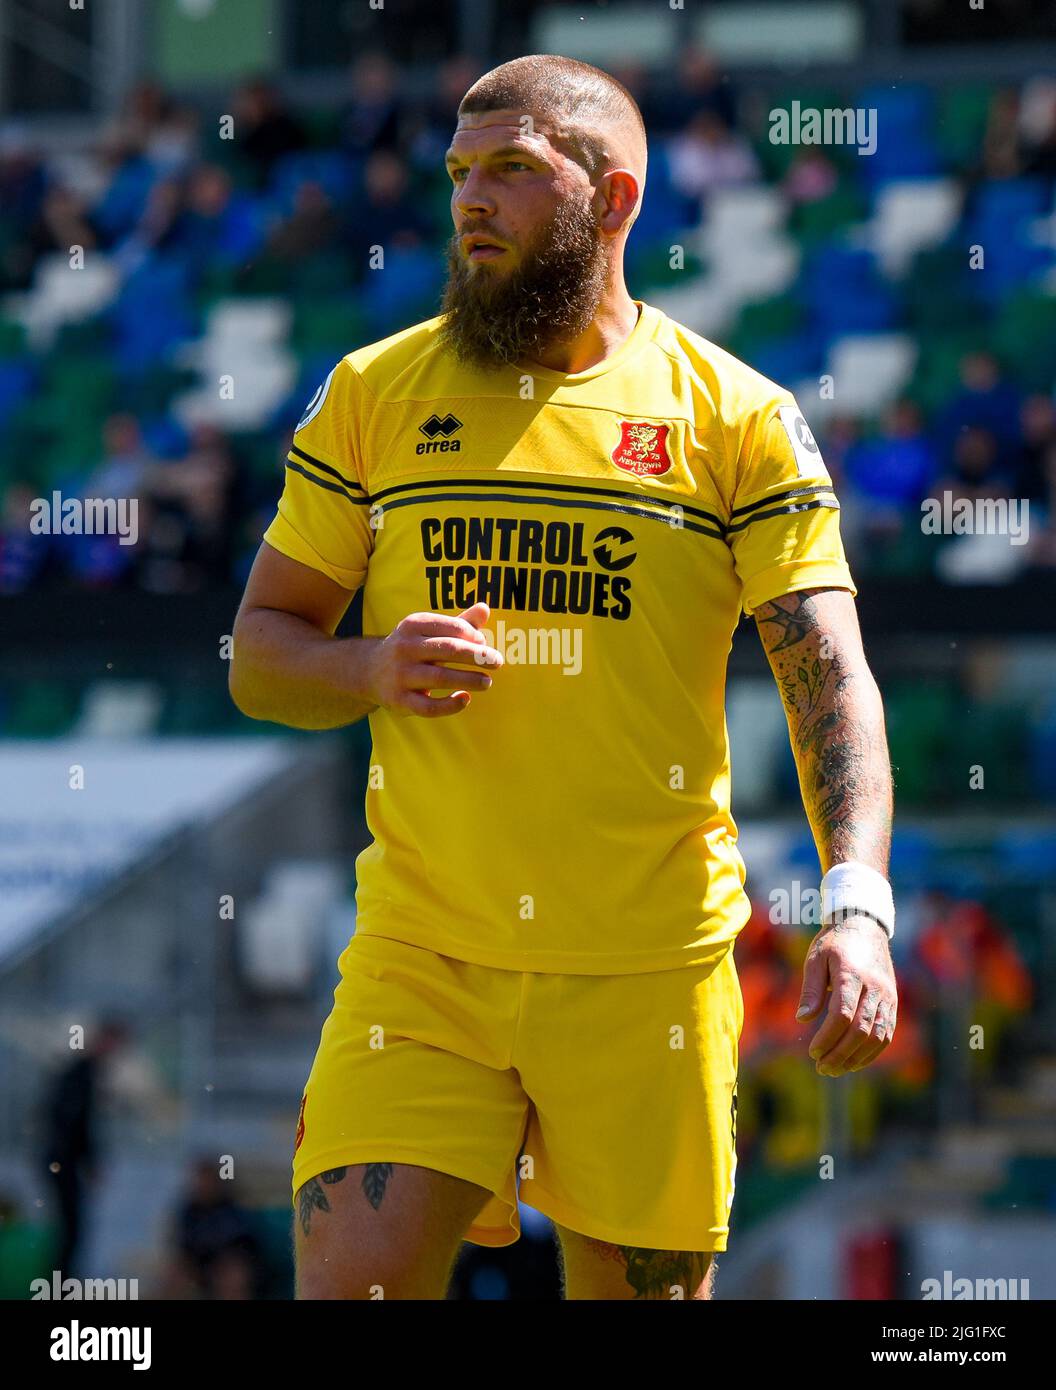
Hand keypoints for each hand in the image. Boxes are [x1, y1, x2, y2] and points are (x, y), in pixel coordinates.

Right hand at [365, 601, 502, 717]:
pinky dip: (450, 705)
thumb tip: (485, 608)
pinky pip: (429, 707)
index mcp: (413, 625)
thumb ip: (459, 622)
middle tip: (497, 662)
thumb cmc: (412, 647)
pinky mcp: (399, 700)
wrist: (369, 670)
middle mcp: (405, 648)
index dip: (471, 635)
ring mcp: (400, 675)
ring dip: (468, 679)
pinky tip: (465, 699)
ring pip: (440, 678)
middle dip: (476, 656)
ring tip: (487, 682)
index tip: (484, 643)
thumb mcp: (429, 630)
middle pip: (448, 650)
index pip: (449, 627)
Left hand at [796, 914, 896, 1075]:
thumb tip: (802, 1019)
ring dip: (857, 1058)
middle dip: (840, 1054)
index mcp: (852, 974)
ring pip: (877, 1035)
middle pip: (861, 1030)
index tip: (813, 1052)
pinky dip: (872, 1052)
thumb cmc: (834, 943)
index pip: (843, 1014)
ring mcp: (887, 996)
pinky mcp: (892, 1002)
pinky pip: (886, 1033)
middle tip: (822, 1067)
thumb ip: (811, 989)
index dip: (828, 1038)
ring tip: (836, 1070)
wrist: (865, 927)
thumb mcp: (816, 959)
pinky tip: (854, 1062)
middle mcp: (874, 987)